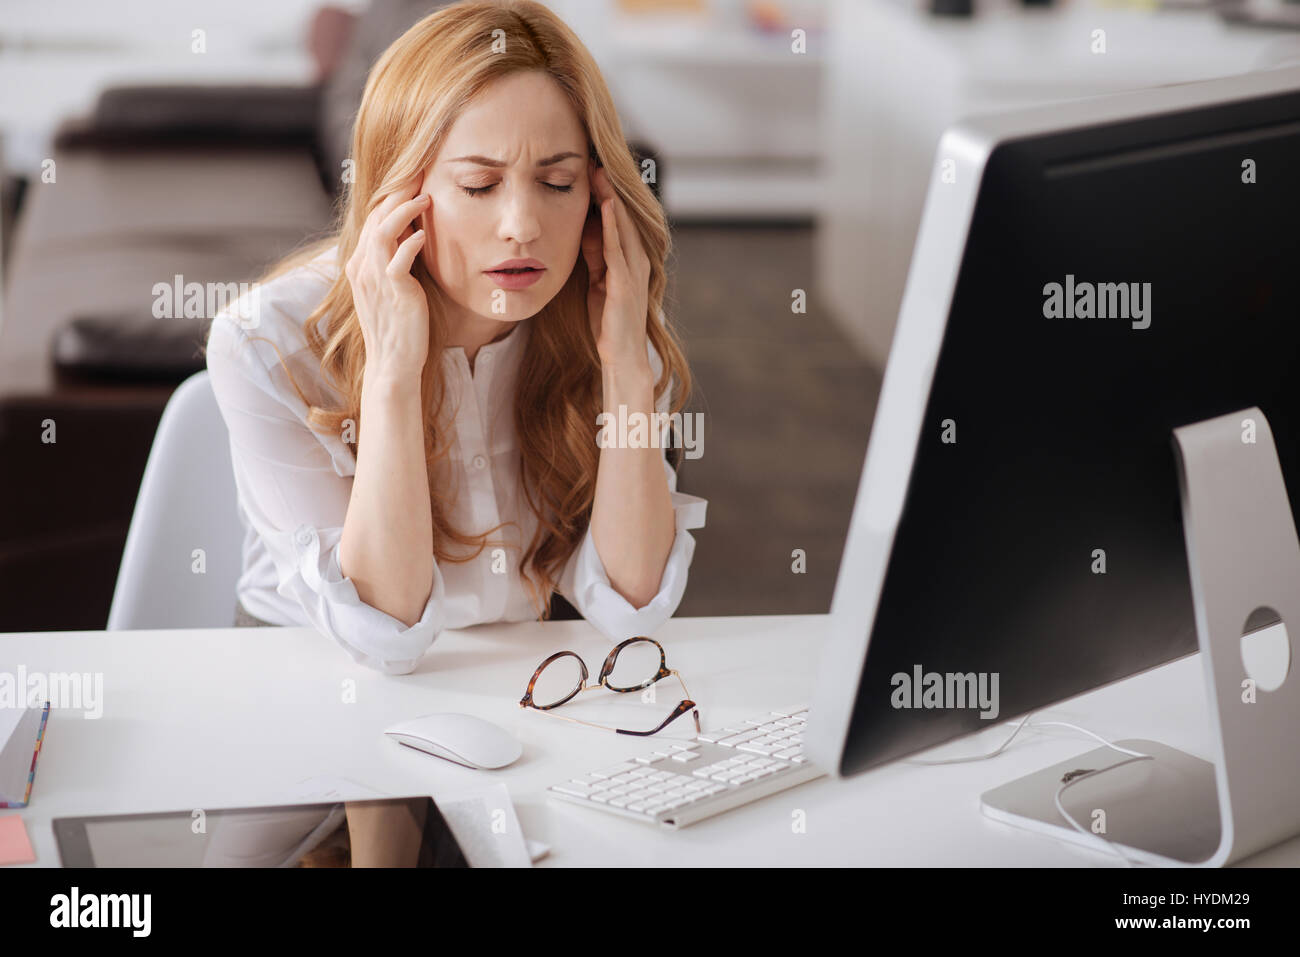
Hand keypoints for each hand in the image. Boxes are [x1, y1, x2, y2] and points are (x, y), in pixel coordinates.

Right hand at [345, 180, 430, 382]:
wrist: (394, 362)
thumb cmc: (400, 325)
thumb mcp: (394, 286)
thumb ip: (397, 259)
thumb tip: (413, 232)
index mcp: (360, 264)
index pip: (373, 219)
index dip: (391, 196)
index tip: (413, 178)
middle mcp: (362, 267)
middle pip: (376, 218)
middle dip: (397, 193)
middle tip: (420, 172)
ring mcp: (375, 279)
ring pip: (382, 232)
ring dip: (404, 211)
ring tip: (425, 196)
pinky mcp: (393, 293)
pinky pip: (397, 261)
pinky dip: (410, 244)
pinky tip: (424, 234)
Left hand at [582, 162, 651, 372]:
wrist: (622, 357)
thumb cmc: (608, 323)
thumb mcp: (597, 280)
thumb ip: (595, 254)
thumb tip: (585, 227)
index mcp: (628, 260)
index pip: (615, 220)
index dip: (604, 194)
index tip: (589, 168)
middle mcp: (636, 260)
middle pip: (621, 217)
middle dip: (609, 188)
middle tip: (594, 157)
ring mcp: (633, 270)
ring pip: (621, 226)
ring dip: (610, 198)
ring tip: (599, 172)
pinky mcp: (625, 282)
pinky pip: (617, 248)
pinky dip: (611, 225)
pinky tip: (605, 206)